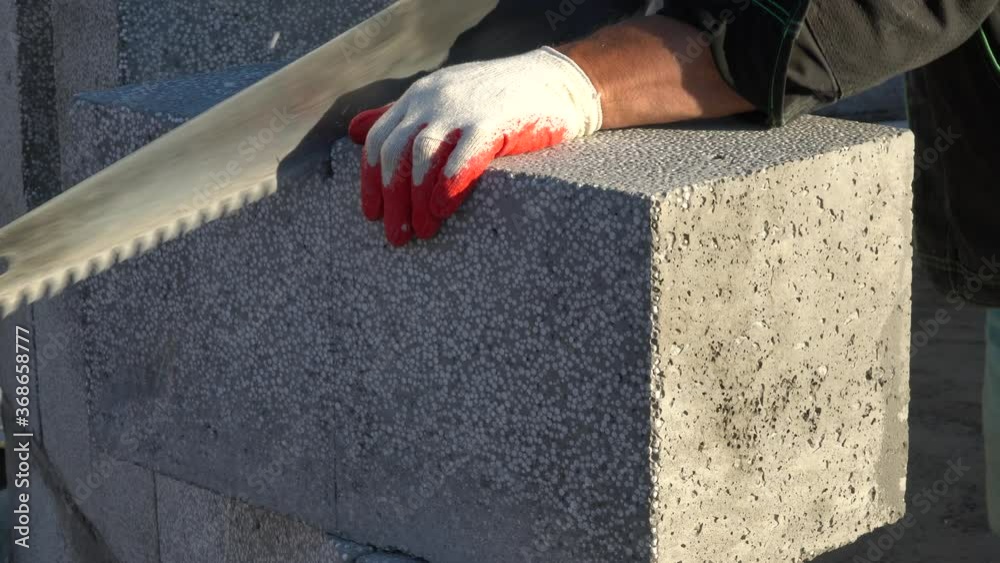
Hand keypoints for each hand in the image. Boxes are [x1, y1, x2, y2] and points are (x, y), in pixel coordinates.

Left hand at [348, 47, 602, 245]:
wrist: (558, 82)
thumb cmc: (498, 98)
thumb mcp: (442, 97)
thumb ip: (399, 115)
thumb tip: (351, 130)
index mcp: (418, 97)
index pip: (379, 140)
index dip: (372, 179)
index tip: (372, 214)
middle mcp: (434, 100)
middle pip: (397, 153)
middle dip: (392, 198)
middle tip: (396, 236)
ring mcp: (463, 109)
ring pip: (423, 156)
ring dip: (417, 199)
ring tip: (422, 232)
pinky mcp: (494, 123)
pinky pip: (462, 156)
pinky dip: (448, 184)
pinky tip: (442, 209)